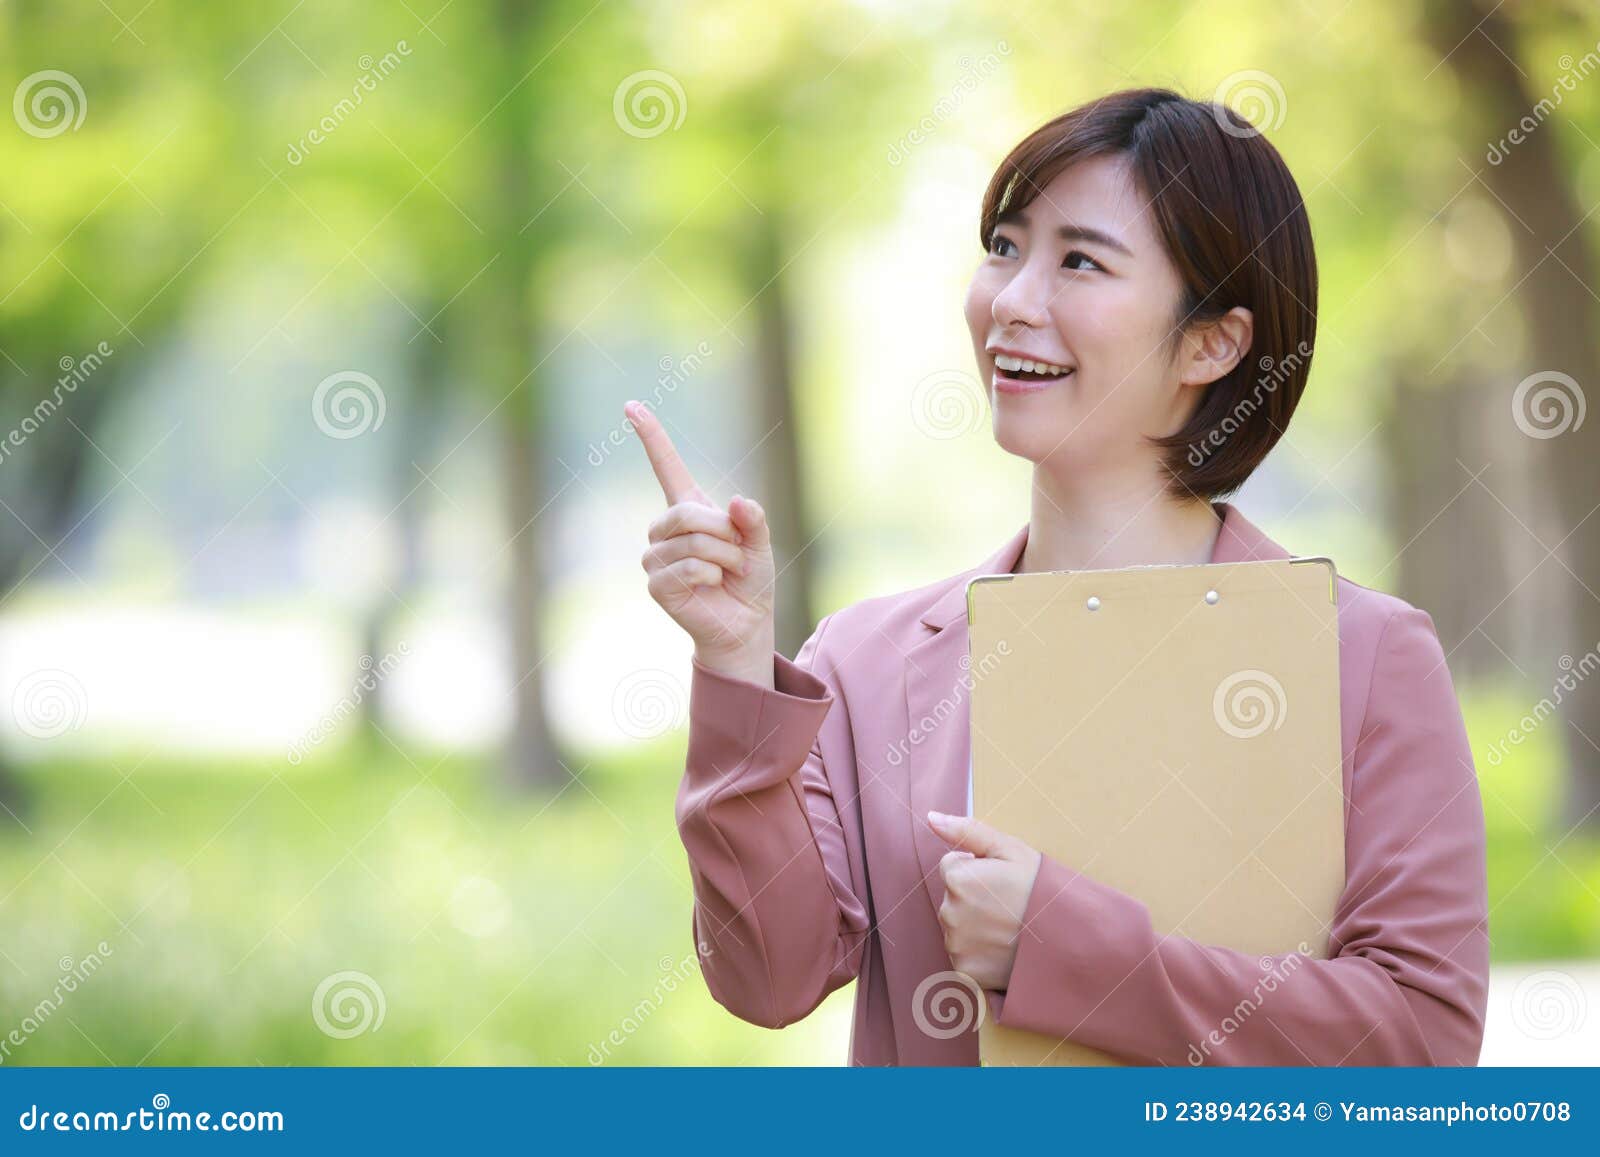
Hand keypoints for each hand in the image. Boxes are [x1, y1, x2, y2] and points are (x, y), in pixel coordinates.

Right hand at [628, 400, 777, 673]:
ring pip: (691, 542)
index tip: (631, 405)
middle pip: (686, 513)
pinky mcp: (656, 584)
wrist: (745, 623)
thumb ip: (753, 520)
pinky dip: (711, 575)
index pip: (665, 465)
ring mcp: (656, 556)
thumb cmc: (750, 579)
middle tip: (738, 553)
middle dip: (722, 533)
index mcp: (689, 508)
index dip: (650, 435)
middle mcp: (665, 528)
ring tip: (727, 571)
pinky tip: (712, 585)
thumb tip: (738, 502)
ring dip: (723, 557)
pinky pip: (687, 568)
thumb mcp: (761, 544)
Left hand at [926, 810, 1043, 991]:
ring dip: (974, 926)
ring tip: (1007, 927)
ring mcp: (956, 945)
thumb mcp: (1009, 850)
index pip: (950, 867)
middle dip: (972, 898)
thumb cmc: (1041, 889)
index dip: (976, 869)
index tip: (1000, 881)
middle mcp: (949, 912)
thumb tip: (930, 817)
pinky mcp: (965, 972)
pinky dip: (978, 953)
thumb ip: (966, 831)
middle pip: (951, 898)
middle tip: (1007, 905)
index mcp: (957, 878)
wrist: (1070, 939)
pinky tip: (1002, 949)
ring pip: (956, 927)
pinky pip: (963, 955)